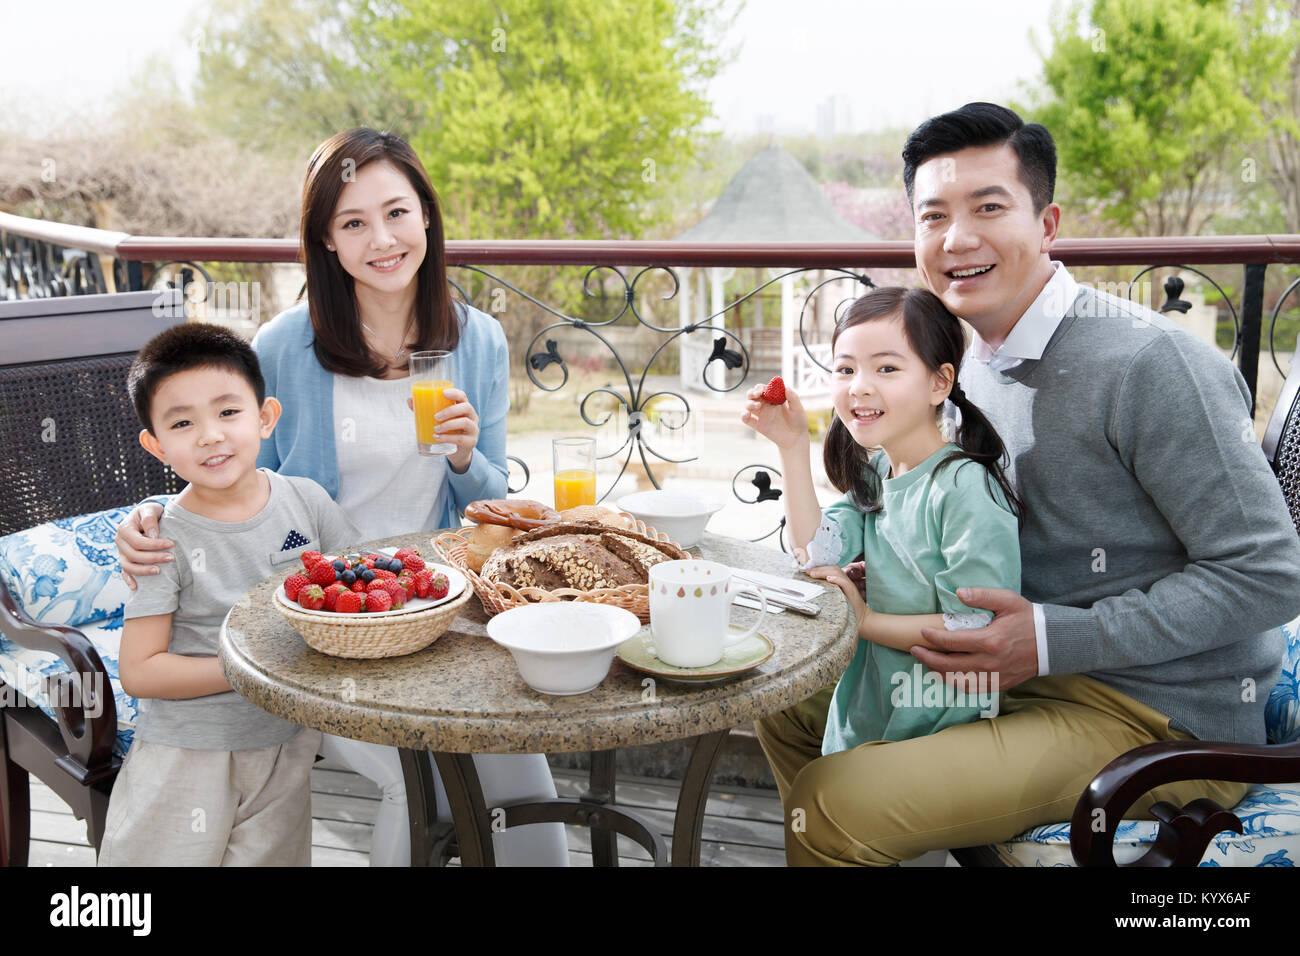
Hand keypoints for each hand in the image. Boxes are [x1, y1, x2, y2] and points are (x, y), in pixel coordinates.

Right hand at [115, 502, 172, 590]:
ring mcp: (121, 552)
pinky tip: (136, 587)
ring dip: (143, 570)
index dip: (154, 545)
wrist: (147, 516)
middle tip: (171, 558)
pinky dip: (128, 580)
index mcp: (124, 529)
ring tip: (159, 571)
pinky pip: (124, 572)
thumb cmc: (150, 512)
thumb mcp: (150, 509)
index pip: (138, 541)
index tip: (171, 544)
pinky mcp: (125, 560)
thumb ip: (150, 519)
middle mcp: (120, 542)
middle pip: (133, 555)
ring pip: (128, 566)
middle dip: (153, 558)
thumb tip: (152, 535)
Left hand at [407, 388, 477, 472]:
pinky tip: (438, 438)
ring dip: (448, 424)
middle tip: (435, 416)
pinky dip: (448, 438)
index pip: (463, 396)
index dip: (455, 393)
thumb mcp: (440, 420)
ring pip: (465, 422)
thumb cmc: (449, 432)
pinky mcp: (471, 442)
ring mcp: (473, 429)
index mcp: (464, 408)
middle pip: (466, 407)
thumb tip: (410, 400)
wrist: (458, 452)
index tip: (443, 393)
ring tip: (435, 429)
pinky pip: (461, 438)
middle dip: (450, 411)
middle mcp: (472, 417)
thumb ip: (426, 410)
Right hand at [740, 383, 809, 452]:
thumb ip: (793, 397)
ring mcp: (761, 415)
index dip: (761, 387)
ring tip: (757, 406)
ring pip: (748, 405)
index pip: (764, 389)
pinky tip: (746, 414)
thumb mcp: (798, 409)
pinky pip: (747, 419)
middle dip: (752, 392)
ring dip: (749, 403)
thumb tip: (787, 387)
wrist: (796, 439)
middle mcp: (766, 406)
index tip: (762, 388)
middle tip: (757, 393)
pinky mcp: (758, 425)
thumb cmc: (799, 422)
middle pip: (753, 395)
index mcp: (775, 399)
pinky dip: (743, 415)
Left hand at [806, 563, 868, 622]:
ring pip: (837, 573)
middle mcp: (845, 582)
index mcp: (841, 582)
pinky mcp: (852, 592)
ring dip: (824, 572)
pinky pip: (845, 583)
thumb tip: (813, 588)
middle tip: (808, 571)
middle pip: (833, 569)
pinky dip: (837, 579)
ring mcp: (849, 586)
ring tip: (813, 574)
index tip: (807, 571)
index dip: (819, 568)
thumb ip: (828, 590)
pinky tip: (829, 579)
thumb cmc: (848, 610)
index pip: (831, 570)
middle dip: (819, 569)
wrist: (862, 618)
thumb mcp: (836, 598)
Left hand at [914, 587, 1038, 690]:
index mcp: (990, 641)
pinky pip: (972, 688)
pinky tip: (946, 676)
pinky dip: (956, 684)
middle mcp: (991, 662)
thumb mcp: (1008, 600)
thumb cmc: (1028, 619)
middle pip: (950, 664)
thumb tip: (959, 593)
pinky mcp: (999, 684)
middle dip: (928, 658)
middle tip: (914, 650)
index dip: (933, 638)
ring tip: (926, 663)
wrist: (1052, 643)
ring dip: (939, 673)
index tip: (922, 633)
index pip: (953, 642)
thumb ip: (982, 595)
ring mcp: (995, 676)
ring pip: (959, 680)